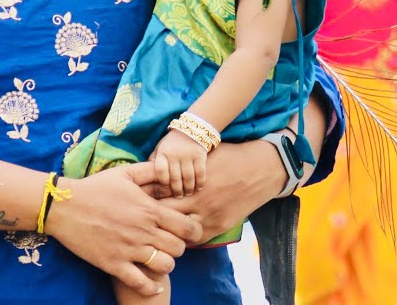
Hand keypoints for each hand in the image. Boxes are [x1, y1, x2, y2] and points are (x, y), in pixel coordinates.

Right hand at [46, 162, 201, 297]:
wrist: (64, 206)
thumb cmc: (95, 188)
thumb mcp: (124, 173)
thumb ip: (150, 171)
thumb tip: (168, 170)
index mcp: (149, 209)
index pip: (187, 227)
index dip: (193, 231)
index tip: (186, 232)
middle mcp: (143, 231)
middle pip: (179, 248)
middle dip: (179, 248)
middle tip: (169, 244)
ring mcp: (129, 249)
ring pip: (165, 266)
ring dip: (166, 265)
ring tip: (158, 260)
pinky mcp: (113, 264)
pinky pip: (141, 284)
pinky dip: (150, 287)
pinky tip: (151, 283)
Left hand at [145, 139, 283, 243]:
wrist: (261, 169)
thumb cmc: (229, 156)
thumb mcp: (203, 156)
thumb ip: (182, 165)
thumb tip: (155, 166)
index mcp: (191, 181)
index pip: (160, 193)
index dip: (145, 197)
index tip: (135, 199)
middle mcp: (199, 200)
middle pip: (165, 215)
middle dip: (151, 217)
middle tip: (140, 218)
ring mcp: (210, 216)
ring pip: (179, 232)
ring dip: (167, 231)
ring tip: (155, 230)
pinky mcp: (220, 226)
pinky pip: (196, 240)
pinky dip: (184, 239)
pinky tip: (175, 236)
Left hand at [152, 129, 207, 196]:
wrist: (191, 129)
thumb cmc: (172, 143)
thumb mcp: (160, 148)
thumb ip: (154, 160)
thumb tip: (145, 175)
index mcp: (163, 153)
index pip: (161, 171)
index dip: (163, 182)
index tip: (166, 187)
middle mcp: (175, 154)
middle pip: (175, 178)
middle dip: (177, 190)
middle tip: (179, 196)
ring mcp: (188, 155)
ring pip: (188, 178)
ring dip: (188, 188)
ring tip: (188, 193)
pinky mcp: (200, 155)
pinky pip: (200, 173)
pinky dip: (200, 183)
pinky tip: (198, 188)